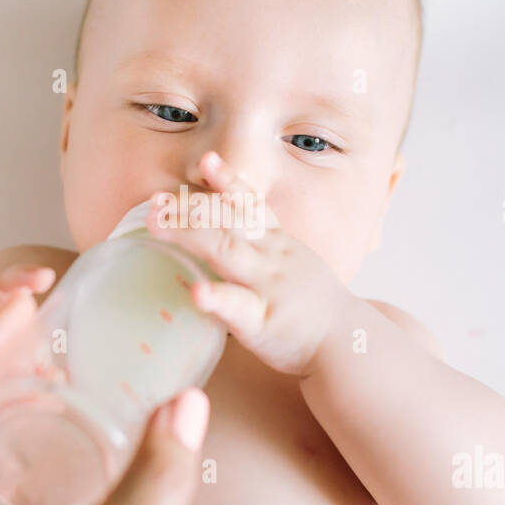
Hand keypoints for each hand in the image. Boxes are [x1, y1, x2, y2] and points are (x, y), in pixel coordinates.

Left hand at [146, 150, 349, 377]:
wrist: (349, 344)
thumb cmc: (315, 310)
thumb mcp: (294, 267)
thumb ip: (264, 251)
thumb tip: (225, 243)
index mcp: (278, 244)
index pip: (251, 205)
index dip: (228, 181)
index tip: (206, 160)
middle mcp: (271, 258)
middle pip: (226, 222)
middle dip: (187, 209)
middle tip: (155, 201)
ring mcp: (267, 287)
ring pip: (225, 252)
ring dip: (187, 235)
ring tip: (155, 228)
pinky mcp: (263, 322)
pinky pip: (237, 308)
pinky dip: (216, 298)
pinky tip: (196, 292)